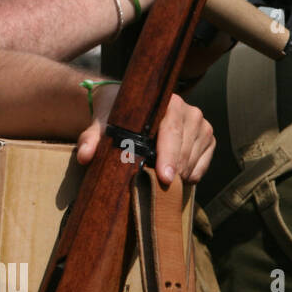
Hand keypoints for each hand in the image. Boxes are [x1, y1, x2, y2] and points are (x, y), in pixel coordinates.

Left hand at [76, 85, 214, 185]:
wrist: (127, 106)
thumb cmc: (115, 116)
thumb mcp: (100, 125)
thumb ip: (90, 139)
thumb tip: (85, 156)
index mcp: (166, 102)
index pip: (171, 132)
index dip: (168, 156)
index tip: (164, 177)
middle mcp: (188, 110)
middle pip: (184, 148)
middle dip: (173, 170)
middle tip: (159, 189)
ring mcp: (200, 123)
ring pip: (194, 157)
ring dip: (180, 173)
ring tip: (161, 182)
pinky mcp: (207, 136)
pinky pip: (203, 163)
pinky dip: (191, 173)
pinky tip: (175, 177)